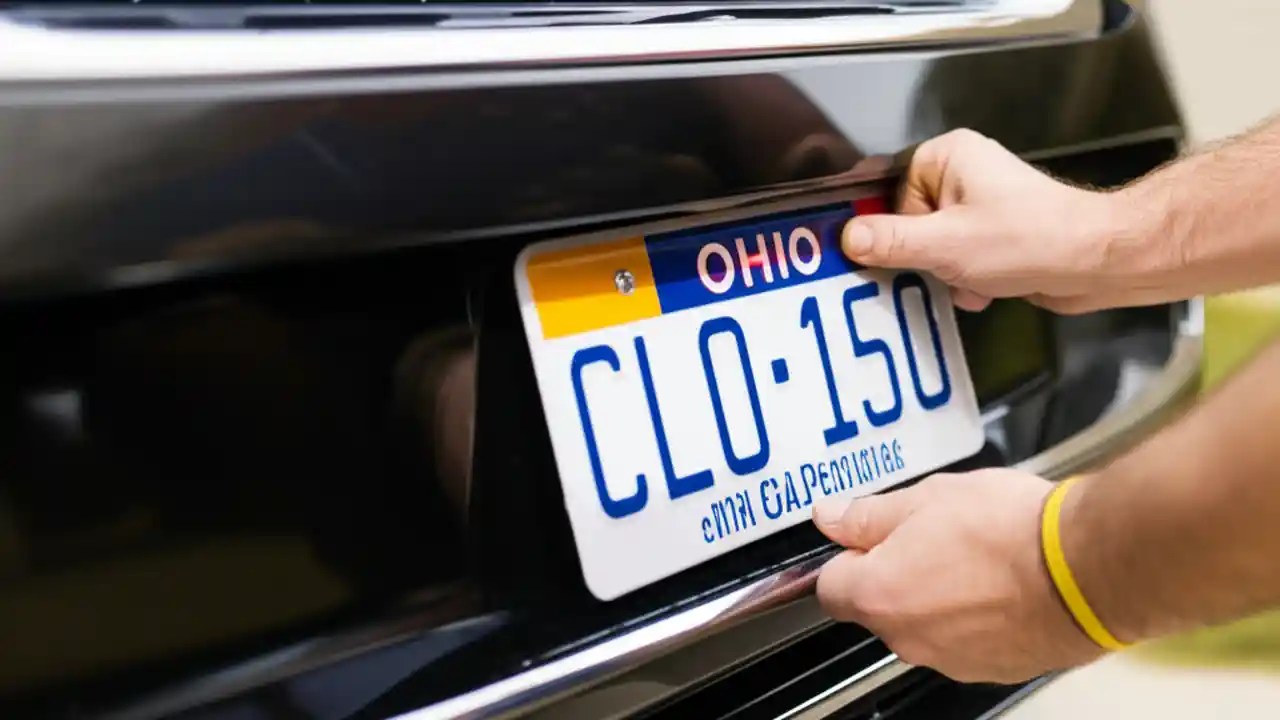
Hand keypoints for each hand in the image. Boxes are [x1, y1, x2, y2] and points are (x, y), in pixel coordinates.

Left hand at [813, 469, 1103, 682]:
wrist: (1087, 569)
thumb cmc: (1011, 532)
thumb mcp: (927, 498)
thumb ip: (868, 514)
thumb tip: (832, 516)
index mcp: (878, 594)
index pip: (829, 586)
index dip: (847, 556)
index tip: (867, 536)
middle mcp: (908, 638)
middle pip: (877, 606)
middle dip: (895, 572)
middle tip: (931, 533)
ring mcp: (950, 659)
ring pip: (923, 623)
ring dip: (937, 594)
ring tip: (975, 553)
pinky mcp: (992, 668)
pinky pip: (965, 639)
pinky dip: (974, 615)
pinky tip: (1001, 581)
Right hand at [842, 129, 1161, 313]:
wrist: (1096, 263)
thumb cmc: (1030, 240)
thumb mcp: (945, 245)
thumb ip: (891, 241)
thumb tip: (848, 236)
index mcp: (948, 157)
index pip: (889, 191)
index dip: (890, 228)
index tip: (890, 254)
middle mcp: (963, 174)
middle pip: (908, 222)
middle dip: (923, 257)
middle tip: (941, 269)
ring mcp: (980, 204)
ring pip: (932, 245)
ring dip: (945, 273)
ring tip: (970, 279)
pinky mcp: (993, 233)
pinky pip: (956, 257)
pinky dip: (964, 278)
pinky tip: (983, 289)